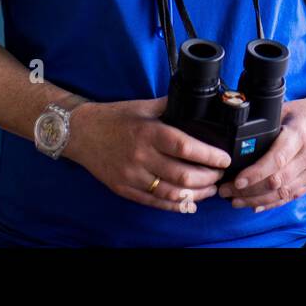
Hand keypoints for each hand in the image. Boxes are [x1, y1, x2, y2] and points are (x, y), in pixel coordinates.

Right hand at [66, 97, 231, 212]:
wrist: (80, 132)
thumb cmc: (114, 117)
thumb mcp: (143, 106)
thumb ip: (170, 105)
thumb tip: (196, 100)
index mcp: (149, 133)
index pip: (186, 147)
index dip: (209, 156)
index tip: (224, 159)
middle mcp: (141, 156)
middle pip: (183, 174)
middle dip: (208, 177)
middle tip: (220, 174)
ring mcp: (132, 176)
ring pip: (172, 193)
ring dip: (196, 194)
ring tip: (210, 189)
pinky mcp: (124, 189)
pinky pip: (154, 202)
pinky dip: (175, 205)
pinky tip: (189, 202)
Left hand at [218, 94, 305, 211]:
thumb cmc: (305, 112)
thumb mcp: (285, 110)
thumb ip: (265, 124)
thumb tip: (237, 135)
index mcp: (298, 136)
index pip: (276, 160)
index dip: (255, 174)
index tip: (236, 181)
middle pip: (276, 181)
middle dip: (248, 191)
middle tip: (224, 191)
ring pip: (282, 194)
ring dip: (256, 200)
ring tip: (234, 201)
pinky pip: (291, 197)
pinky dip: (271, 203)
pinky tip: (254, 205)